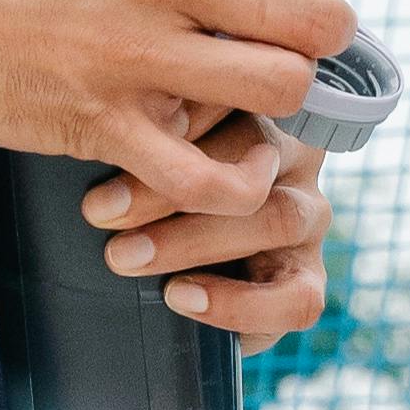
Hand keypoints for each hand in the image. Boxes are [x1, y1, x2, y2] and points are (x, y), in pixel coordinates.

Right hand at [0, 0, 353, 220]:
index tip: (269, 12)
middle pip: (320, 22)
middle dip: (311, 54)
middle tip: (267, 69)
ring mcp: (138, 49)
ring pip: (284, 93)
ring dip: (273, 117)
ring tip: (238, 120)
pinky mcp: (102, 121)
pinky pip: (210, 176)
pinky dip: (224, 188)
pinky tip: (204, 174)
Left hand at [82, 109, 330, 354]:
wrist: (164, 263)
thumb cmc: (144, 187)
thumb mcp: (141, 151)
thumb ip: (145, 136)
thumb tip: (107, 135)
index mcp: (260, 116)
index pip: (242, 105)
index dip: (181, 123)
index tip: (114, 138)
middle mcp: (293, 163)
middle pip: (256, 161)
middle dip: (172, 191)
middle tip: (102, 212)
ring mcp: (307, 222)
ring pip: (279, 220)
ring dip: (194, 241)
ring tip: (126, 256)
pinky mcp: (307, 281)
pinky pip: (298, 299)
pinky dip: (238, 304)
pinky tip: (180, 296)